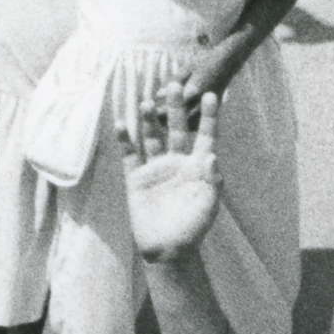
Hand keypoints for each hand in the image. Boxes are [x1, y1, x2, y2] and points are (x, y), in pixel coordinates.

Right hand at [117, 76, 223, 259]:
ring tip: (147, 102)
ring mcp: (155, 168)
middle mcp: (176, 162)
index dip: (209, 117)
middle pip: (176, 128)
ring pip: (152, 137)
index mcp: (197, 166)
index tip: (211, 94)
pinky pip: (130, 155)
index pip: (205, 135)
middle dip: (175, 107)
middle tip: (173, 84)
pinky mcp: (137, 178)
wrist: (167, 250)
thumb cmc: (193, 228)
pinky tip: (121, 124)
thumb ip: (210, 179)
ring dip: (149, 120)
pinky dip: (125, 140)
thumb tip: (211, 153)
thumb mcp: (208, 204)